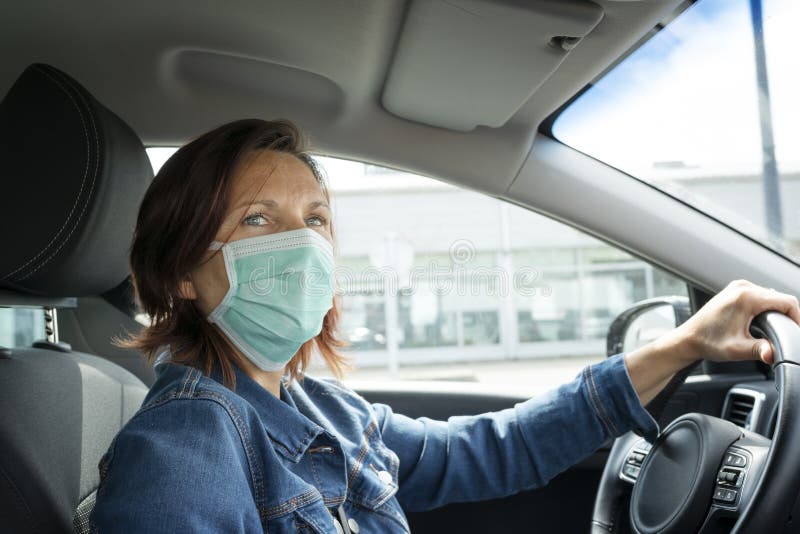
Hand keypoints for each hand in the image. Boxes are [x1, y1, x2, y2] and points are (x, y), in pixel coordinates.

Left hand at [675, 279, 799, 364]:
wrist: (688, 338)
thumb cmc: (708, 342)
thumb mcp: (736, 349)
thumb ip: (759, 351)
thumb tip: (773, 355)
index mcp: (746, 297)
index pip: (787, 302)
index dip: (799, 318)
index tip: (798, 333)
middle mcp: (743, 287)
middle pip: (781, 298)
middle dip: (788, 317)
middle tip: (789, 336)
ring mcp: (739, 287)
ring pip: (772, 297)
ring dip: (778, 312)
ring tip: (778, 331)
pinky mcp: (736, 291)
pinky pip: (761, 296)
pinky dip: (768, 308)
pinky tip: (766, 323)